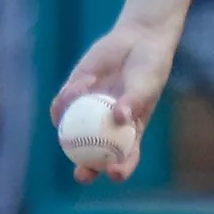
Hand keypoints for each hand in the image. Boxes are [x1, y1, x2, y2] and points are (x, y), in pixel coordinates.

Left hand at [52, 21, 178, 181]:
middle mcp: (106, 127)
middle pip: (93, 157)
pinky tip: (86, 80)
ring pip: (72, 132)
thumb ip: (133, 100)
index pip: (125, 158)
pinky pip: (64, 105)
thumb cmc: (149, 66)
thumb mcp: (146, 83)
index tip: (115, 173)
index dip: (119, 170)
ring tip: (87, 88)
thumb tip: (119, 118)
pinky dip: (69, 96)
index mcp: (129, 132)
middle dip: (85, 170)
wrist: (137, 39)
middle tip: (81, 174)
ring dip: (71, 123)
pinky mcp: (74, 94)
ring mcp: (87, 113)